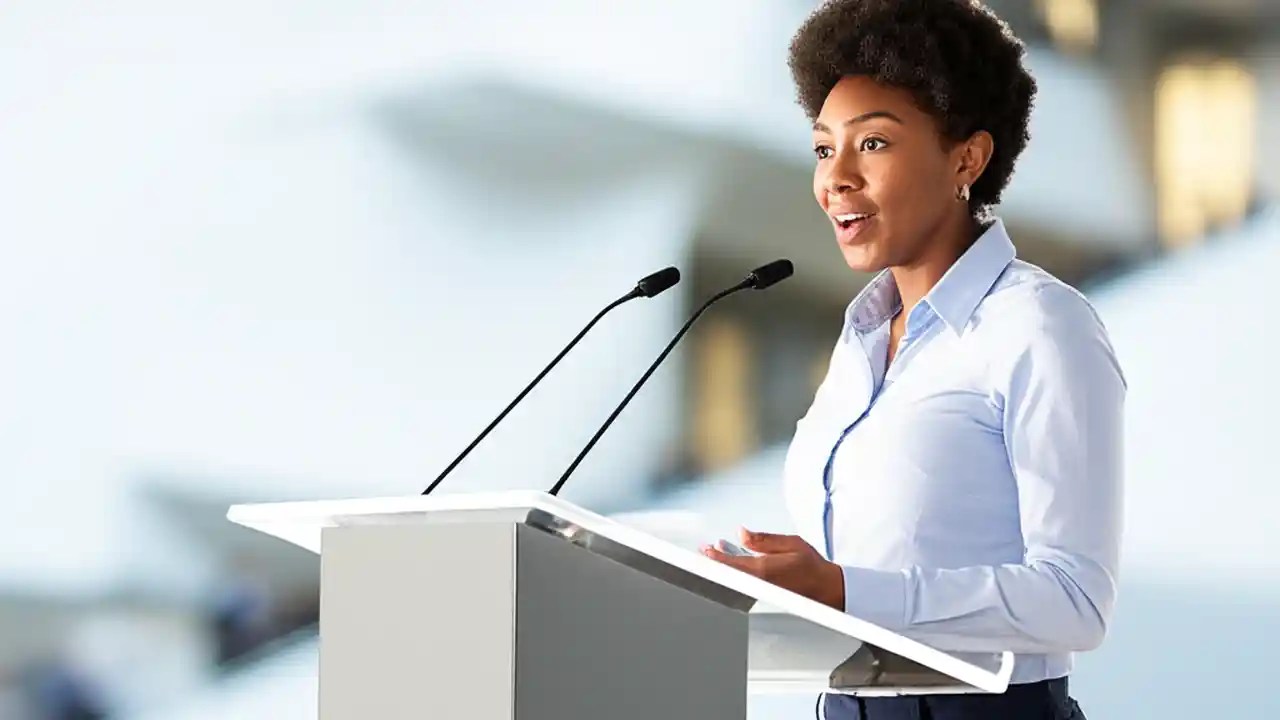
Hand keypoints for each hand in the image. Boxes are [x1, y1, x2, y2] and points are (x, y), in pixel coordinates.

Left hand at [700, 528, 844, 610]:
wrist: (827, 589)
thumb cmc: (812, 566)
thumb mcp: (791, 543)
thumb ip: (763, 540)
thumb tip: (742, 532)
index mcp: (764, 570)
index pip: (731, 563)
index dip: (715, 556)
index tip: (705, 549)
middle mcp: (759, 584)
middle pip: (728, 574)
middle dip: (714, 563)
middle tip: (704, 551)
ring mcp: (760, 592)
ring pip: (734, 580)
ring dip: (722, 568)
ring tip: (715, 555)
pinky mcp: (764, 596)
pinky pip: (743, 584)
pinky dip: (733, 574)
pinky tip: (732, 566)